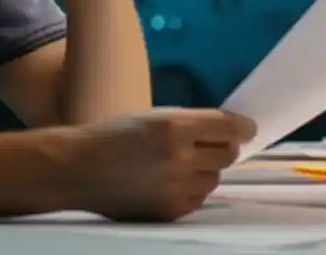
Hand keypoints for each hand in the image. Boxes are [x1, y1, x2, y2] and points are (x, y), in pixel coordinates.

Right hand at [66, 108, 256, 221]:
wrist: (77, 169)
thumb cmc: (112, 136)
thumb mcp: (151, 116)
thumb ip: (190, 123)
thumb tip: (231, 132)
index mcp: (174, 126)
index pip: (229, 126)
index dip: (243, 127)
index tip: (248, 129)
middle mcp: (179, 156)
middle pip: (229, 153)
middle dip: (223, 147)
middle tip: (208, 145)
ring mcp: (175, 187)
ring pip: (215, 178)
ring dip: (205, 169)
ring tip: (177, 164)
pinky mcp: (170, 210)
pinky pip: (198, 198)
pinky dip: (191, 189)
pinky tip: (168, 181)